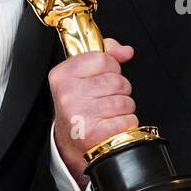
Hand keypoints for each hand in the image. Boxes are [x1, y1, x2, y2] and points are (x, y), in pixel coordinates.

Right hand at [49, 38, 137, 188]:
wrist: (71, 139)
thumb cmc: (80, 103)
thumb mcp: (84, 74)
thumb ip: (106, 54)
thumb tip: (126, 51)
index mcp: (62, 75)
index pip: (103, 59)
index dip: (111, 67)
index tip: (103, 76)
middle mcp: (68, 95)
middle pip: (117, 81)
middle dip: (120, 89)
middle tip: (106, 97)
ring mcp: (80, 115)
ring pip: (125, 101)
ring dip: (124, 107)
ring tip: (109, 112)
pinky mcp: (93, 134)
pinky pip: (127, 120)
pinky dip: (126, 123)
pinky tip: (112, 124)